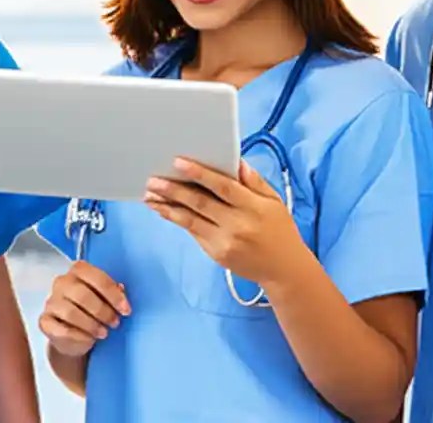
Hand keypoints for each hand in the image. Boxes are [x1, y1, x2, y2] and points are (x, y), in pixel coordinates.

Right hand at [38, 261, 130, 358]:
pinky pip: (61, 330)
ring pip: (71, 312)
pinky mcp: (44, 321)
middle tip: (115, 323)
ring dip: (91, 324)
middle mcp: (62, 282)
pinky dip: (79, 336)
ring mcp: (51, 301)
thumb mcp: (106, 299)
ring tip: (103, 333)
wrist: (74, 335)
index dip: (113, 294)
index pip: (96, 277)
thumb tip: (121, 290)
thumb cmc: (92, 311)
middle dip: (103, 311)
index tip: (126, 310)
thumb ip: (114, 292)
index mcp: (79, 270)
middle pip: (82, 294)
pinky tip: (89, 339)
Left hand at [144, 157, 306, 287]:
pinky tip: (165, 210)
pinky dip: (177, 220)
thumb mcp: (274, 200)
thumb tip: (235, 162)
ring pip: (190, 220)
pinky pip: (194, 233)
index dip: (199, 174)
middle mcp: (237, 225)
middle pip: (200, 203)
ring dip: (167, 207)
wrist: (283, 269)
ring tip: (149, 196)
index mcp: (253, 207)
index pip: (222, 187)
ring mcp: (224, 242)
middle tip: (153, 180)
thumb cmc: (279, 230)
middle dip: (173, 190)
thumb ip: (254, 181)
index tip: (178, 163)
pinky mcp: (216, 254)